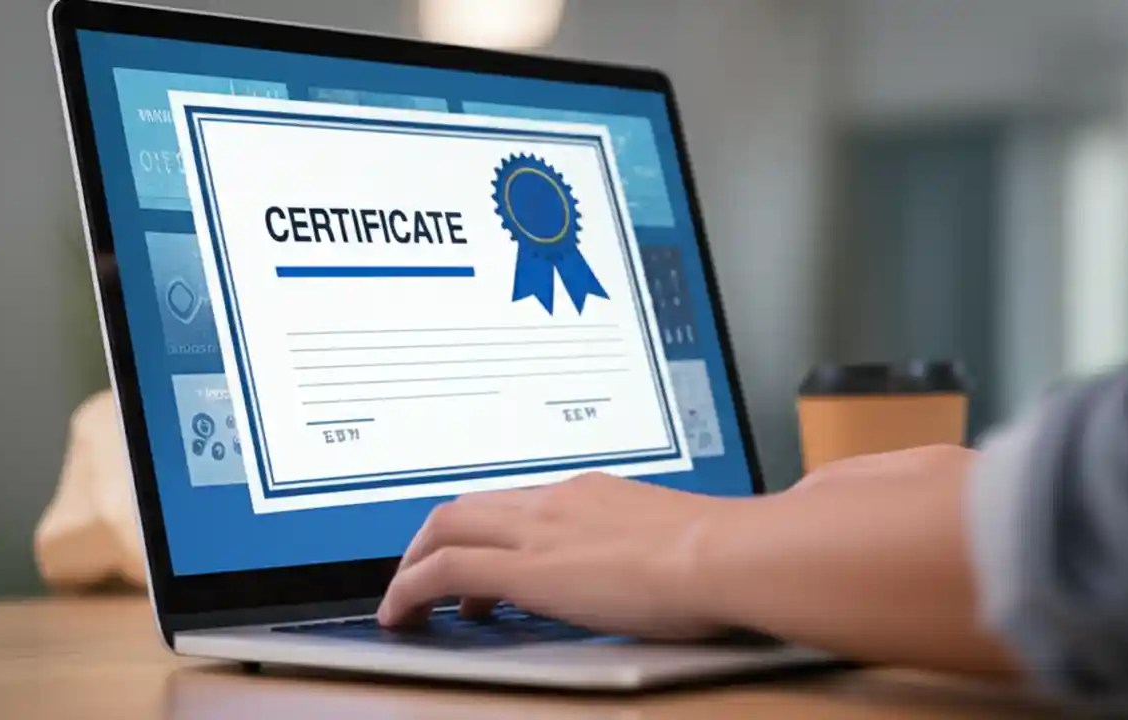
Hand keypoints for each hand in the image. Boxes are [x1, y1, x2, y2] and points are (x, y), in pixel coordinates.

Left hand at [377, 473, 744, 638]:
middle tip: (422, 578)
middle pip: (467, 506)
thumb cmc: (720, 556)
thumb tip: (656, 568)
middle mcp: (556, 502)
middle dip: (433, 541)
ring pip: (445, 527)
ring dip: (415, 562)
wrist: (726, 555)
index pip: (515, 504)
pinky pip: (445, 570)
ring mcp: (539, 530)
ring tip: (407, 601)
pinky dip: (411, 588)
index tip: (479, 561)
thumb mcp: (674, 542)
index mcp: (591, 494)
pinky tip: (401, 615)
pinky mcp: (527, 569)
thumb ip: (645, 547)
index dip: (484, 531)